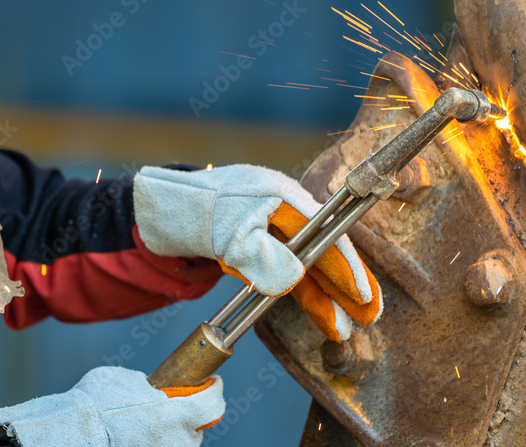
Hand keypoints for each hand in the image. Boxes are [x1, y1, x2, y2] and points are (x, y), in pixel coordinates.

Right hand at [0, 366, 223, 445]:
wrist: (72, 435)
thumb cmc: (96, 405)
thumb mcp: (126, 379)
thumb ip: (148, 384)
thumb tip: (151, 387)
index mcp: (179, 416)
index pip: (214, 403)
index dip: (213, 389)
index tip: (211, 382)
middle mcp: (179, 442)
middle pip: (197, 427)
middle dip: (186, 415)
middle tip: (169, 404)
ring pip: (179, 443)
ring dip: (170, 434)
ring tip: (146, 425)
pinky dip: (155, 444)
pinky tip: (136, 438)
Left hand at [133, 164, 381, 339]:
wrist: (156, 213)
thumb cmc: (191, 212)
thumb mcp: (227, 236)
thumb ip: (262, 257)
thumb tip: (297, 277)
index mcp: (282, 196)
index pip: (326, 234)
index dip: (347, 267)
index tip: (363, 296)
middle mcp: (285, 210)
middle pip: (323, 251)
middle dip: (345, 286)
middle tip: (369, 317)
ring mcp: (273, 228)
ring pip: (307, 266)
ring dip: (326, 297)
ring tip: (345, 328)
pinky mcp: (259, 246)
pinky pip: (288, 272)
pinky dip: (303, 294)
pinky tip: (321, 315)